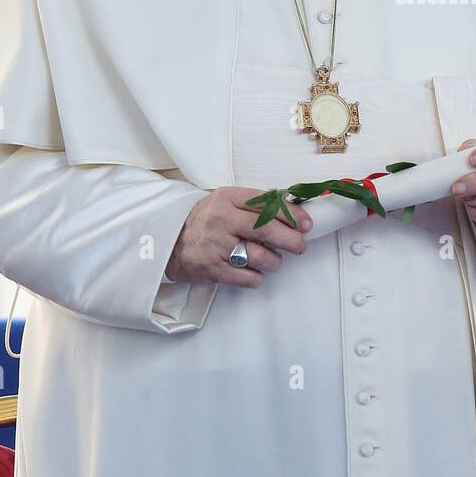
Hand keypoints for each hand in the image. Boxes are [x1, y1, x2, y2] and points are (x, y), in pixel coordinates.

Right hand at [165, 187, 313, 288]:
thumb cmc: (205, 220)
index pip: (267, 204)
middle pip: (267, 230)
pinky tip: (255, 272)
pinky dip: (257, 277)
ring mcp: (216, 246)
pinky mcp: (213, 270)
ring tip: (273, 260)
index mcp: (227, 198)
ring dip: (274, 261)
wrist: (168, 242)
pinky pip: (248, 278)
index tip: (306, 223)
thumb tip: (293, 213)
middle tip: (300, 245)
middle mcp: (221, 220)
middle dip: (291, 239)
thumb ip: (254, 205)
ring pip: (261, 257)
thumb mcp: (225, 202)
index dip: (292, 214)